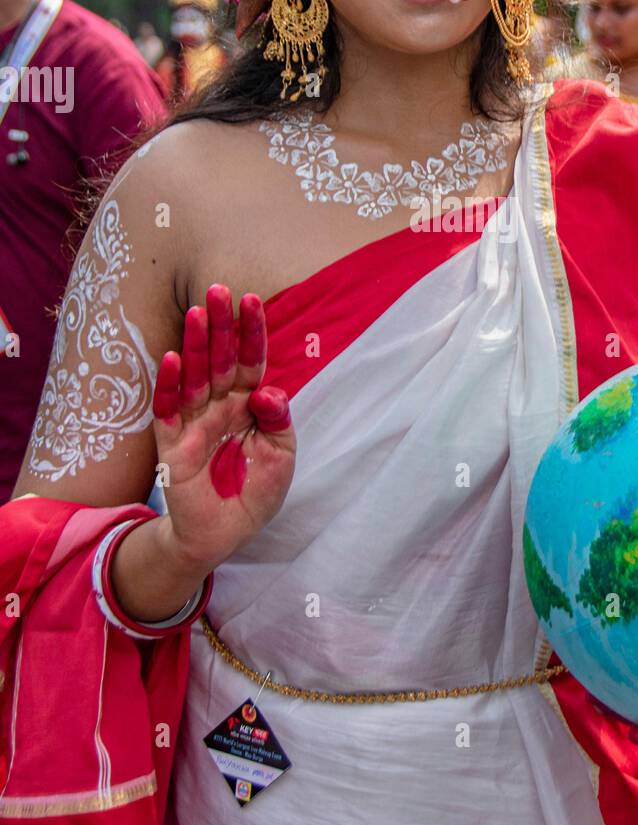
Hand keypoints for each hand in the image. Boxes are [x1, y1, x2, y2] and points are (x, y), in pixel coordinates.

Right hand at [153, 284, 296, 576]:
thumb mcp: (281, 457)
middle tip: (218, 289)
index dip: (252, 332)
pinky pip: (168, 409)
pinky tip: (171, 358)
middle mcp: (220, 405)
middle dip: (220, 325)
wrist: (222, 535)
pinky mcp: (171, 443)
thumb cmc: (254, 492)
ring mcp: (193, 421)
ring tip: (196, 313)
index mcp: (248, 403)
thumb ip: (278, 422)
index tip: (252, 299)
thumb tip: (268, 390)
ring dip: (194, 345)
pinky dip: (170, 385)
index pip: (251, 360)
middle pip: (219, 358)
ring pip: (194, 376)